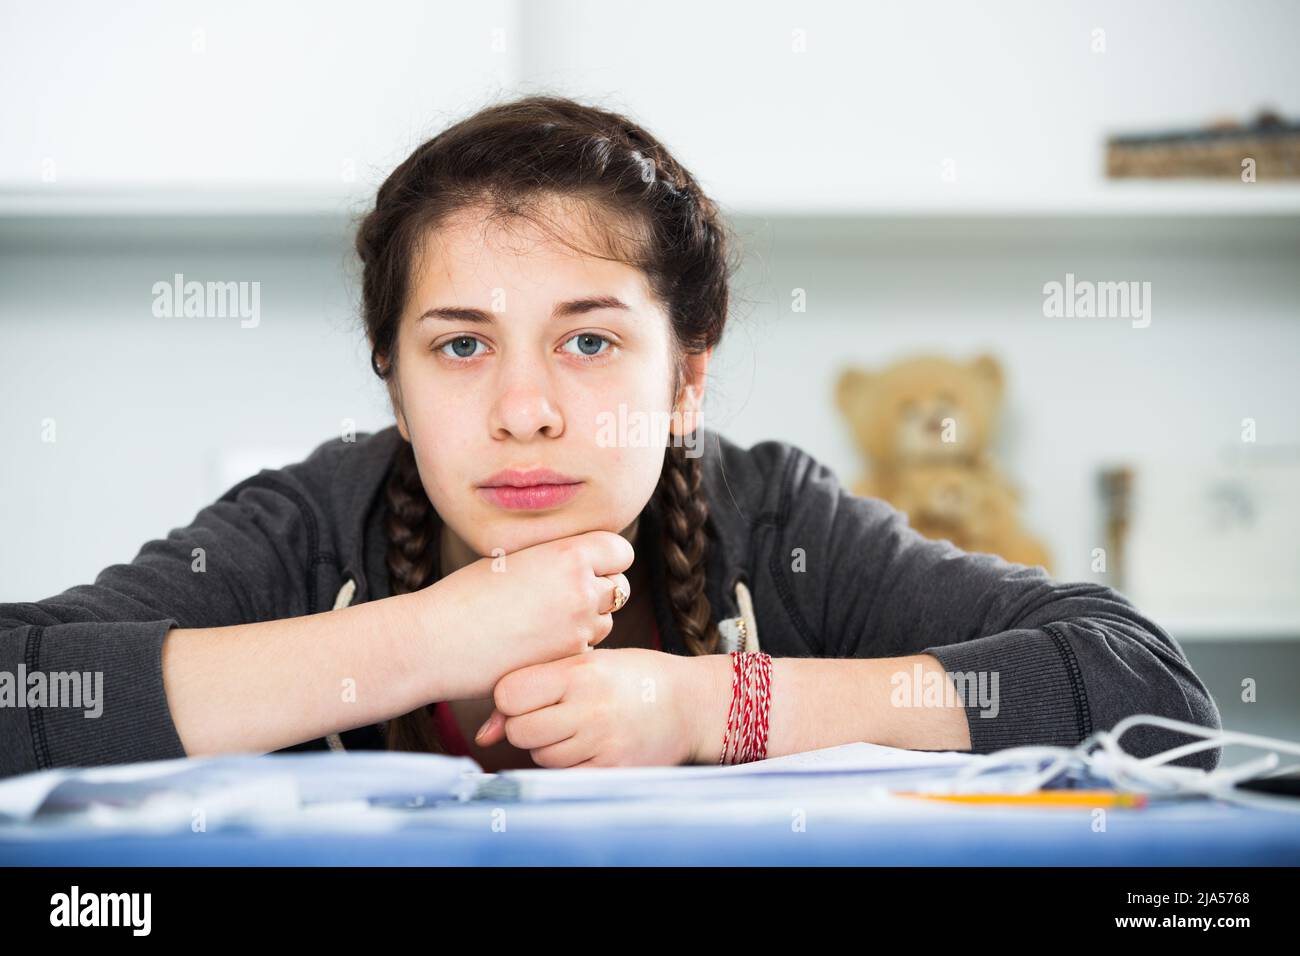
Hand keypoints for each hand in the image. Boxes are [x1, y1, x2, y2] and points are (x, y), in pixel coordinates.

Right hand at [415, 530, 633, 699]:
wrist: (435, 640)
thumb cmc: (465, 595)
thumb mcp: (513, 559)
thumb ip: (554, 559)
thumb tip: (582, 560)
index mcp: (567, 554)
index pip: (621, 550)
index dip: (607, 558)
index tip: (589, 565)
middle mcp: (580, 589)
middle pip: (619, 587)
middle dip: (600, 591)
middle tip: (566, 597)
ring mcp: (577, 628)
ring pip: (605, 622)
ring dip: (587, 622)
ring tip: (544, 622)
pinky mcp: (567, 660)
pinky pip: (585, 650)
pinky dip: (568, 649)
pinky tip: (535, 646)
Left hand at [474, 648, 703, 766]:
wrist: (691, 704)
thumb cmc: (633, 677)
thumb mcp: (588, 664)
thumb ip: (535, 686)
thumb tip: (484, 734)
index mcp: (581, 673)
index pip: (509, 693)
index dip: (512, 697)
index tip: (529, 693)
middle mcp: (590, 709)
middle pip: (520, 730)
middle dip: (526, 725)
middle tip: (552, 712)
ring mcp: (602, 744)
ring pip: (540, 756)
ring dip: (548, 746)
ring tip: (576, 725)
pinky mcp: (612, 771)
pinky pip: (564, 776)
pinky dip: (568, 765)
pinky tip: (589, 745)